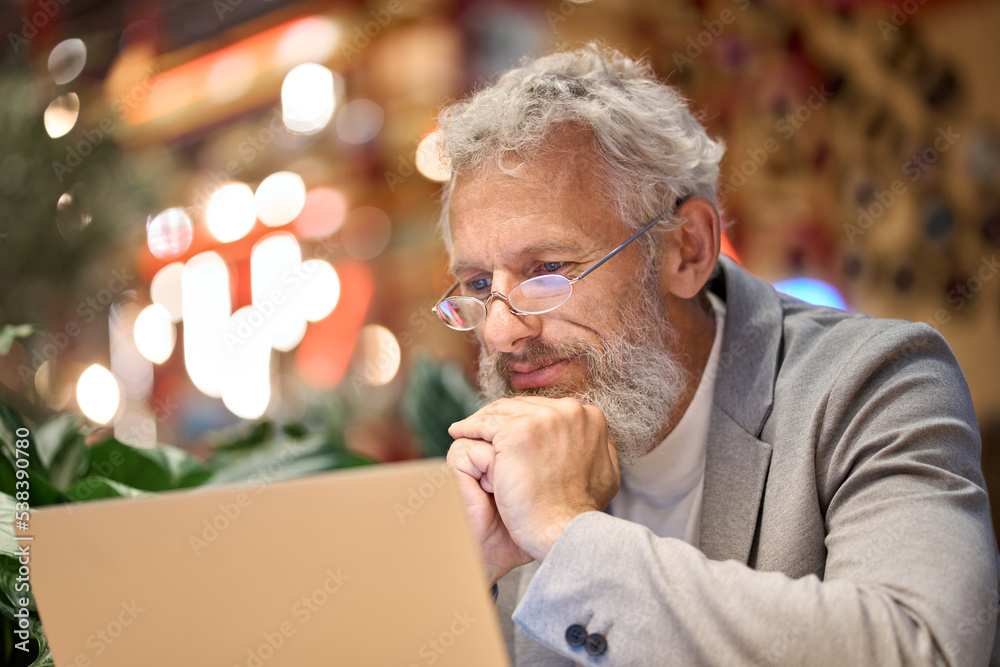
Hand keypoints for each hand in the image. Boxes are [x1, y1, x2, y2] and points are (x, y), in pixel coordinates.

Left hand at [449, 397, 620, 562]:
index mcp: (590, 416)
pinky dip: (469, 427)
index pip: (547, 409)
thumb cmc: (579, 510)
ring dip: (483, 420)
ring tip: (465, 429)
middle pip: (524, 406)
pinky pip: (485, 424)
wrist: (565, 529)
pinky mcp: (519, 432)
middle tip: (482, 427)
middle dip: (502, 416)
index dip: (525, 419)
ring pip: (503, 411)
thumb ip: (593, 447)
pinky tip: (458, 433)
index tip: (509, 430)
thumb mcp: (601, 470)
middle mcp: (570, 410)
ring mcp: (544, 419)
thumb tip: (585, 438)